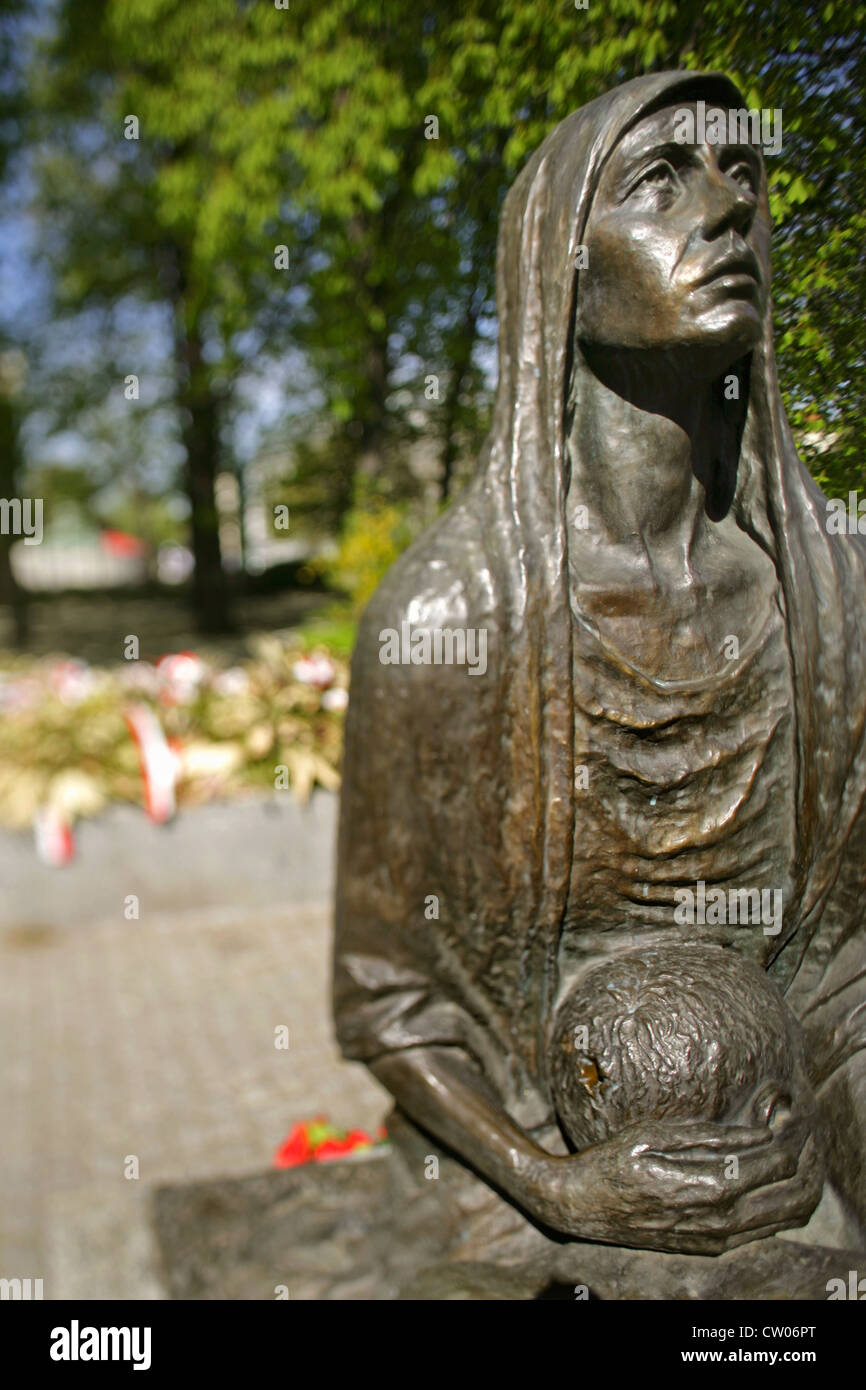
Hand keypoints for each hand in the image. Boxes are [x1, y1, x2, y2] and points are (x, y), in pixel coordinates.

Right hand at [532, 1106, 822, 1254]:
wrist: (581, 1206)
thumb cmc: (612, 1162)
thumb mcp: (654, 1135)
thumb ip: (710, 1136)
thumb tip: (758, 1131)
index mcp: (707, 1189)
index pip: (773, 1161)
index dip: (787, 1130)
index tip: (784, 1105)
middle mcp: (720, 1222)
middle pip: (790, 1193)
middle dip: (800, 1154)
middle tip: (790, 1122)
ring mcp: (718, 1240)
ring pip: (784, 1217)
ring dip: (795, 1180)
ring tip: (783, 1143)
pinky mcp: (713, 1246)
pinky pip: (764, 1229)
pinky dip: (778, 1200)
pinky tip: (765, 1172)